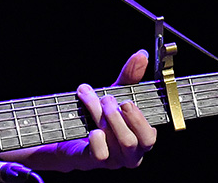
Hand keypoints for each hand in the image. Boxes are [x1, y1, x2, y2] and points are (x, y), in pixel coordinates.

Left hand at [62, 49, 157, 169]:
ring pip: (116, 142)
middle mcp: (130, 153)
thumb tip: (142, 55)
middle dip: (118, 116)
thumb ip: (129, 77)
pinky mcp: (93, 161)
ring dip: (102, 116)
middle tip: (105, 98)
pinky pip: (100, 154)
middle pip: (133, 140)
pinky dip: (95, 138)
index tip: (126, 100)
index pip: (150, 136)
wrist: (67, 129)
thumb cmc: (99, 113)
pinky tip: (89, 127)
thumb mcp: (115, 93)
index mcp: (140, 138)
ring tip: (89, 98)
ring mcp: (113, 160)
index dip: (140, 119)